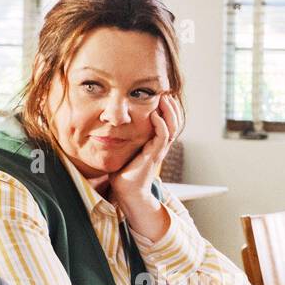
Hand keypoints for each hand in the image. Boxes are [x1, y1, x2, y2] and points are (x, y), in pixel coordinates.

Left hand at [109, 95, 184, 239]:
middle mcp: (160, 146)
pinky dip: (160, 124)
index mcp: (155, 144)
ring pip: (173, 127)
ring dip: (169, 112)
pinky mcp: (154, 155)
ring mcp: (159, 151)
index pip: (168, 122)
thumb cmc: (123, 174)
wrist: (127, 193)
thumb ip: (120, 138)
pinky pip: (163, 137)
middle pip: (175, 122)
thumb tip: (108, 125)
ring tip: (164, 98)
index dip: (167, 108)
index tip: (161, 94)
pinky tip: (155, 115)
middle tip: (166, 92)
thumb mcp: (122, 151)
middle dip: (172, 106)